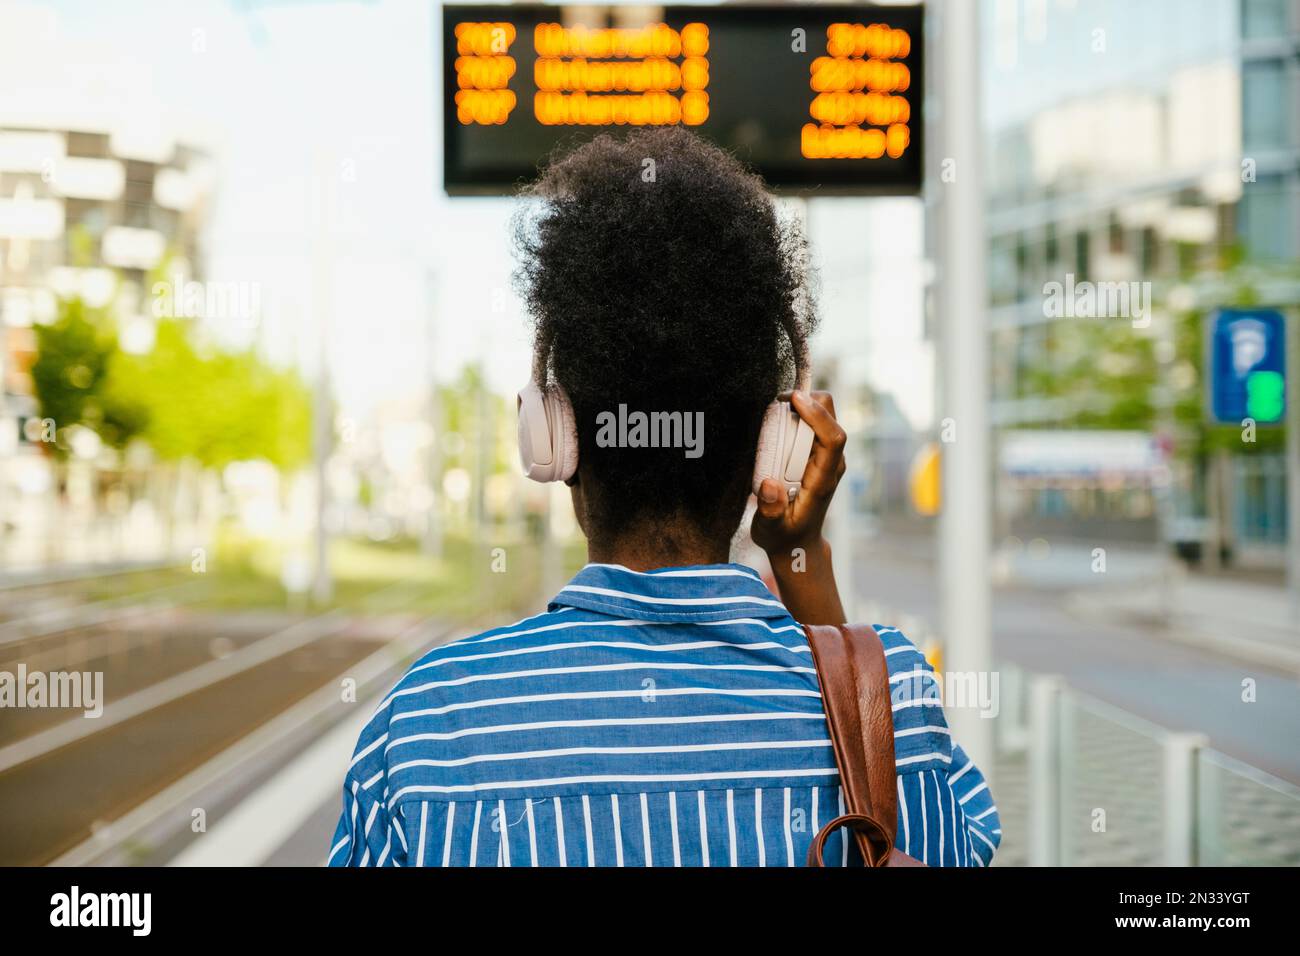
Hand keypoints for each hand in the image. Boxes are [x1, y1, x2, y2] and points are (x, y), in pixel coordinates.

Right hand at [750, 390, 846, 555]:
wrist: (796, 543)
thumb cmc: (783, 536)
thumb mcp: (771, 531)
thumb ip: (771, 511)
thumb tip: (770, 485)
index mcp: (823, 480)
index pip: (833, 439)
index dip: (818, 415)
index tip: (794, 400)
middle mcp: (831, 465)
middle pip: (833, 419)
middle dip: (810, 401)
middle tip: (778, 401)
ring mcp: (826, 458)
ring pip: (825, 417)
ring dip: (804, 406)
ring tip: (776, 407)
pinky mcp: (817, 455)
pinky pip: (814, 424)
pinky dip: (799, 414)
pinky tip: (780, 417)